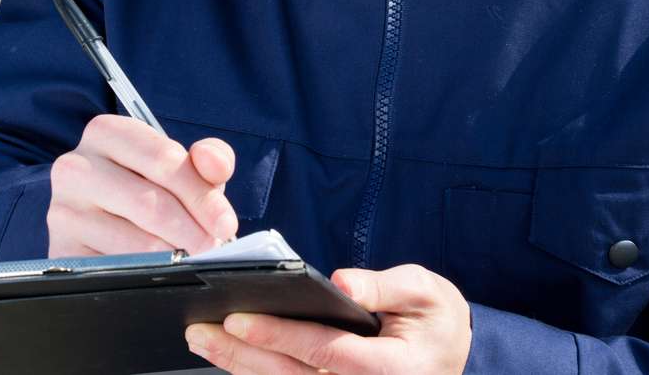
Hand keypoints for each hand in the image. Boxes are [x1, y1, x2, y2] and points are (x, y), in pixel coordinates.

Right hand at [46, 114, 237, 256]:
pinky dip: (147, 275)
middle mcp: (75, 167)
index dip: (201, 194)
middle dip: (192, 230)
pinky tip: (162, 273)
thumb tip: (215, 165)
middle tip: (213, 248)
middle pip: (150, 203)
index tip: (225, 223)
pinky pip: (115, 269)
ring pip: (135, 242)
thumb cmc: (148, 185)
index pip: (163, 160)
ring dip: (173, 257)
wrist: (100, 218)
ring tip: (192, 260)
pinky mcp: (61, 251)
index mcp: (106, 132)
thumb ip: (209, 158)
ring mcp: (63, 211)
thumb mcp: (180, 165)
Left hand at [184, 264, 472, 374]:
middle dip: (241, 352)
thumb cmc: (435, 321)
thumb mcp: (425, 292)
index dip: (278, 333)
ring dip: (240, 365)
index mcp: (388, 368)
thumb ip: (384, 287)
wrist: (449, 361)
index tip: (237, 318)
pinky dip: (258, 374)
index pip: (322, 349)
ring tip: (203, 339)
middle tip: (200, 329)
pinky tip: (230, 356)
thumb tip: (342, 283)